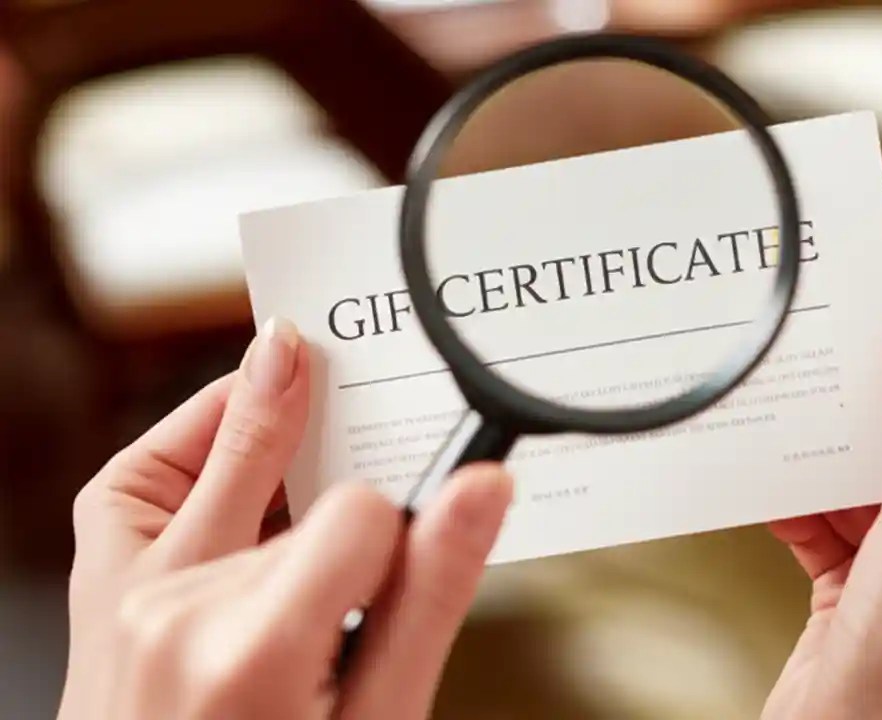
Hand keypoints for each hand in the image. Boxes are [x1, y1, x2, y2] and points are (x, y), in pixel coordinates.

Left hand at [59, 318, 513, 718]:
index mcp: (252, 649)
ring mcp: (125, 597)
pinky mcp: (98, 589)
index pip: (362, 508)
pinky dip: (209, 489)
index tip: (413, 564)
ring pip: (241, 485)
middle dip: (344, 527)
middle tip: (353, 586)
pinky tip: (238, 511)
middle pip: (301, 487)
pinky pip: (152, 487)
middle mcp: (174, 609)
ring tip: (294, 596)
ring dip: (280, 515)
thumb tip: (481, 488)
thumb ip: (429, 596)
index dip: (402, 538)